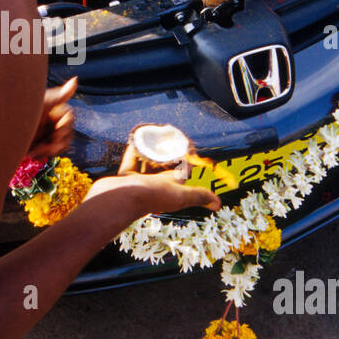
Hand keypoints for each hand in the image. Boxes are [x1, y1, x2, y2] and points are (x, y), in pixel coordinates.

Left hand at [27, 77, 76, 158]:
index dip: (64, 126)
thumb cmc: (13, 112)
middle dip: (58, 141)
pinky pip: (48, 151)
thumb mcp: (38, 104)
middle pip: (67, 132)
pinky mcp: (34, 142)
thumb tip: (75, 80)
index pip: (69, 117)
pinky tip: (30, 153)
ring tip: (34, 152)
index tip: (56, 132)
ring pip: (59, 143)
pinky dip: (42, 154)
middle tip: (46, 146)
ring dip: (50, 150)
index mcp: (50, 106)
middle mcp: (47, 117)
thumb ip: (59, 95)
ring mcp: (41, 131)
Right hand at [85, 147, 221, 222]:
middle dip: (168, 150)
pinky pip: (131, 159)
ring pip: (148, 161)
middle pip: (165, 164)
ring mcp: (139, 181)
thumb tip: (218, 205)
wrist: (119, 200)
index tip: (187, 141)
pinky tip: (137, 138)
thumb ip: (198, 196)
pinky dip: (134, 149)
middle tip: (169, 134)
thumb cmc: (151, 197)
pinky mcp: (125, 177)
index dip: (188, 156)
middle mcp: (155, 185)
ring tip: (154, 134)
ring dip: (152, 149)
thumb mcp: (180, 195)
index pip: (184, 169)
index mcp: (170, 188)